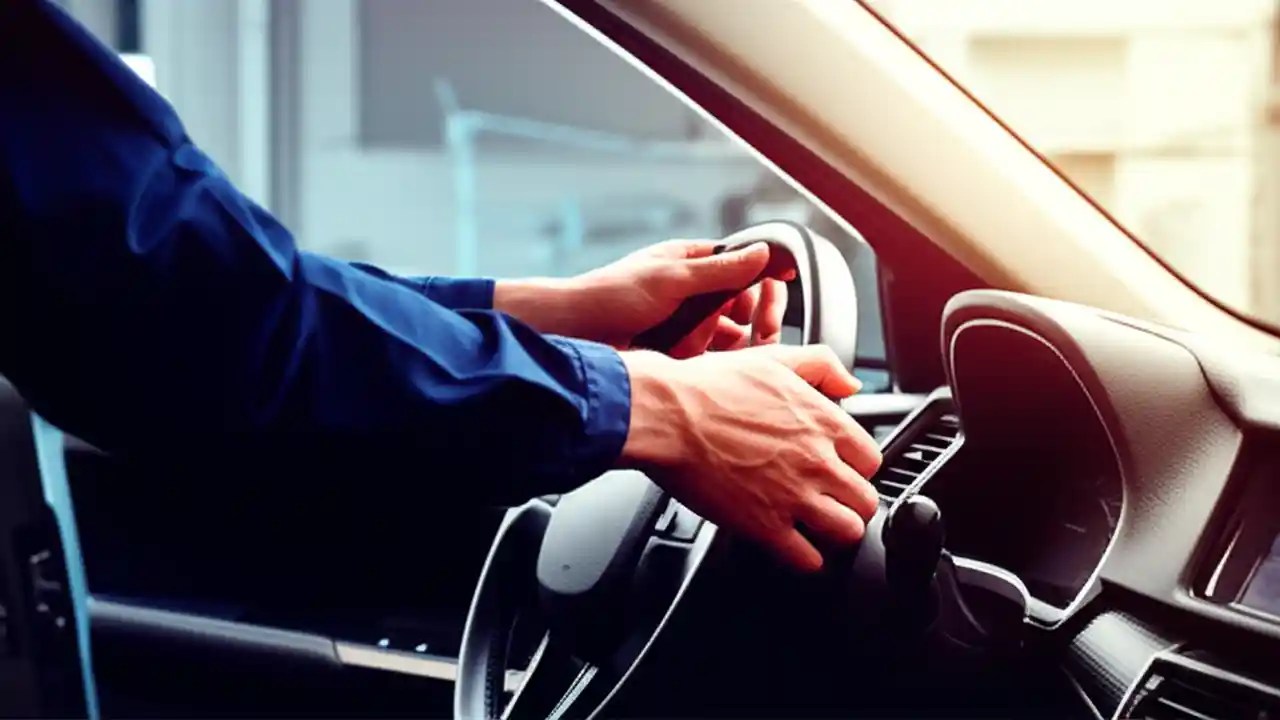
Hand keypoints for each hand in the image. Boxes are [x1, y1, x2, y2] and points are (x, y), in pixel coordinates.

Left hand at [494, 240, 793, 356]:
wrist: (571, 335)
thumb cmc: (611, 296)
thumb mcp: (671, 280)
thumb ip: (720, 269)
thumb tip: (763, 251)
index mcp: (689, 261)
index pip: (742, 263)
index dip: (764, 274)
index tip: (786, 281)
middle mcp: (690, 290)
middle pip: (740, 304)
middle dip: (741, 319)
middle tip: (750, 334)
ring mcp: (683, 322)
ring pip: (725, 336)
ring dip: (711, 341)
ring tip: (686, 345)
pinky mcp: (675, 352)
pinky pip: (706, 358)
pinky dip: (700, 360)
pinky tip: (685, 360)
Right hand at [618, 345, 881, 571]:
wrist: (667, 415)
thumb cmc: (709, 387)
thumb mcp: (772, 358)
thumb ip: (820, 365)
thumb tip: (850, 385)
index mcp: (824, 423)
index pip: (871, 460)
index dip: (856, 466)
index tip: (840, 469)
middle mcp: (817, 462)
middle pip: (866, 500)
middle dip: (850, 502)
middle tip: (831, 500)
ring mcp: (794, 497)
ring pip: (847, 531)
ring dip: (834, 530)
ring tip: (815, 524)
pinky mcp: (764, 526)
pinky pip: (808, 560)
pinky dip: (805, 557)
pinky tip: (791, 543)